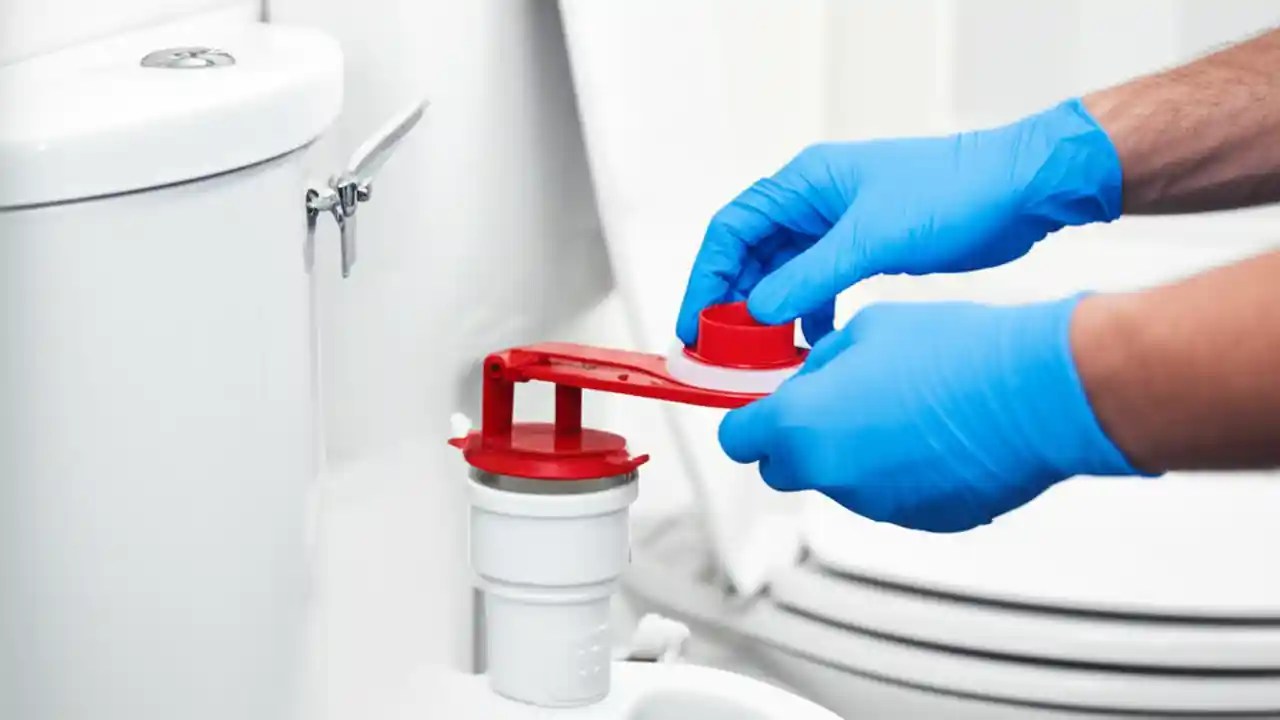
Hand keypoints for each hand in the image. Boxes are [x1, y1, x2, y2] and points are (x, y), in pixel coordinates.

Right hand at [676, 99, 1121, 345]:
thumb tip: (763, 310)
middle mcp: (814, 203)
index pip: (733, 231)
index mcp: (805, 184)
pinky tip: (810, 345)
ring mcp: (838, 227)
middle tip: (724, 350)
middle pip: (751, 256)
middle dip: (734, 303)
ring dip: (771, 315)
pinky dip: (807, 316)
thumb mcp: (871, 239)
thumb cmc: (955, 190)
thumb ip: (810, 277)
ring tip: (763, 357)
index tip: (696, 323)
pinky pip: (816, 286)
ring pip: (783, 276)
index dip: (707, 278)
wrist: (1018, 190)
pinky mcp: (863, 250)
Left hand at [717, 298, 1137, 531]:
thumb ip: (820, 364)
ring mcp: (873, 503)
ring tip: (898, 409)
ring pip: (838, 479)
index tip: (758, 409)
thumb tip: (810, 376)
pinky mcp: (917, 519)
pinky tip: (930, 436)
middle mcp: (830, 473)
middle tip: (828, 404)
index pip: (737, 439)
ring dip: (849, 453)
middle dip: (793, 440)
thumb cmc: (958, 354)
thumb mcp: (867, 330)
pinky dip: (895, 472)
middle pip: (781, 468)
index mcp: (802, 424)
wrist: (1033, 393)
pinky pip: (886, 495)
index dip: (747, 420)